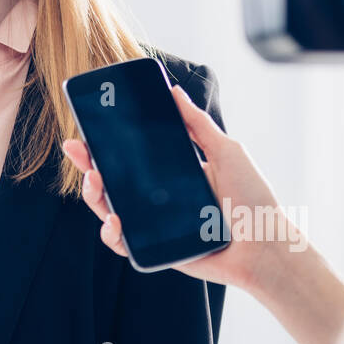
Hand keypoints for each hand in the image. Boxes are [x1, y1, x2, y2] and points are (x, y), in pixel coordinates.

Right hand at [63, 84, 303, 294]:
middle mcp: (158, 199)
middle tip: (76, 149)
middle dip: (87, 165)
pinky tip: (113, 221)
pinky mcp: (155, 251)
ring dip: (94, 196)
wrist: (267, 245)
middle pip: (112, 181)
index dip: (106, 144)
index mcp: (171, 173)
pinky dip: (112, 234)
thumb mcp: (226, 151)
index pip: (130, 156)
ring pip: (109, 210)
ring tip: (94, 182)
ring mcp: (154, 226)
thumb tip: (173, 91)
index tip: (88, 128)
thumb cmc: (254, 199)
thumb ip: (197, 124)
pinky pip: (124, 244)